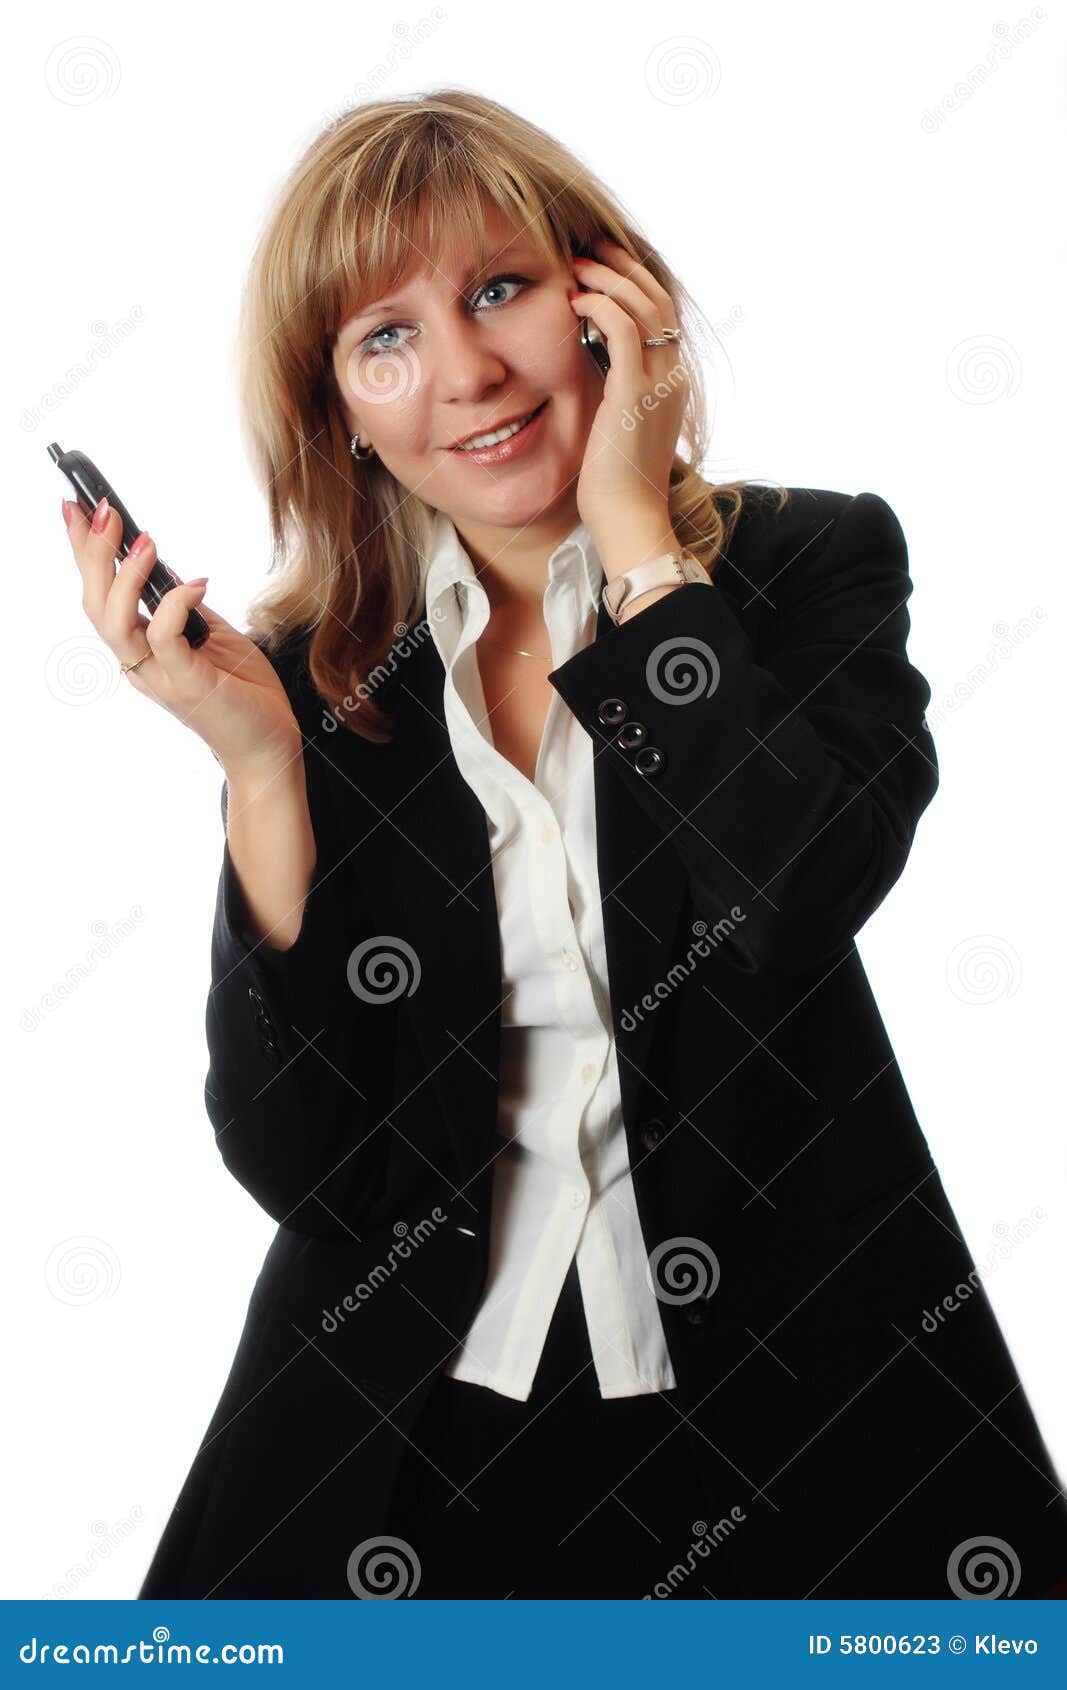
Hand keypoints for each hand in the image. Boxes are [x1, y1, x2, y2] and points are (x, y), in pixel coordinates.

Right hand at [63, 497, 302, 775]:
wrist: (268, 744)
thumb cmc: (243, 691)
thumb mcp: (212, 634)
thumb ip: (183, 608)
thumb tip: (165, 569)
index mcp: (141, 651)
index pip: (100, 597)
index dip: (84, 553)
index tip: (77, 509)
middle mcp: (141, 665)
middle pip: (95, 606)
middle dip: (92, 552)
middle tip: (104, 510)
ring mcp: (159, 677)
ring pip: (114, 623)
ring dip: (124, 575)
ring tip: (143, 539)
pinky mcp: (187, 683)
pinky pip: (164, 636)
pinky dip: (176, 603)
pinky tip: (197, 583)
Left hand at [568, 235, 689, 571]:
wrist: (629, 522)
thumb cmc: (615, 487)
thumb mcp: (617, 428)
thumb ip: (613, 393)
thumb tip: (589, 367)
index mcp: (672, 385)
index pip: (661, 317)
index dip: (634, 285)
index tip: (603, 266)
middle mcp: (673, 378)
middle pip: (658, 301)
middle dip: (624, 267)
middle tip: (591, 247)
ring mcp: (658, 385)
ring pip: (644, 308)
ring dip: (610, 278)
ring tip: (578, 264)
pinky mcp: (635, 395)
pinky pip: (624, 333)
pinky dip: (601, 307)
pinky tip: (576, 301)